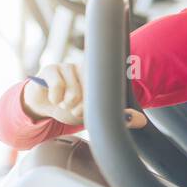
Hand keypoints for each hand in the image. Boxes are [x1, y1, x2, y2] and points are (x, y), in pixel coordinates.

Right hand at [20, 62, 145, 128]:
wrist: (44, 106)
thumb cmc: (71, 107)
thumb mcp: (95, 116)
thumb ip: (118, 117)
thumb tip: (142, 121)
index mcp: (99, 76)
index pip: (110, 81)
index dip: (103, 100)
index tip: (95, 105)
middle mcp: (85, 67)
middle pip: (92, 90)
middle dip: (85, 108)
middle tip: (77, 110)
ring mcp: (68, 66)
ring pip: (74, 90)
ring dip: (69, 104)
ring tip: (65, 105)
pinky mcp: (51, 69)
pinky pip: (58, 85)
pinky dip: (56, 99)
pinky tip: (54, 100)